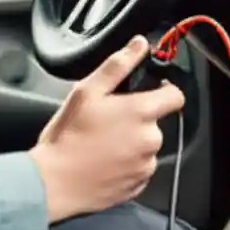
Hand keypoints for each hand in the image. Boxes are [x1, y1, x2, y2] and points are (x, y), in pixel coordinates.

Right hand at [28, 35, 185, 222]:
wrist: (53, 183)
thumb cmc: (68, 136)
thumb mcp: (87, 91)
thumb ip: (118, 65)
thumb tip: (140, 44)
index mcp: (142, 112)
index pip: (176, 96)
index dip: (164, 90)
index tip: (148, 91)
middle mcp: (151, 139)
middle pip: (156, 121)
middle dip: (137, 118)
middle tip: (107, 120)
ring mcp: (145, 165)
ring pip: (146, 145)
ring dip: (131, 142)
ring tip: (101, 143)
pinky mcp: (138, 185)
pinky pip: (139, 168)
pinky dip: (126, 163)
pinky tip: (103, 161)